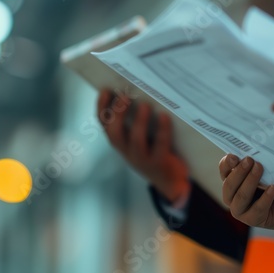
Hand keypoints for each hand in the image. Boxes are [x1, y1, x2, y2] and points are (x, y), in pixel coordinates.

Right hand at [97, 89, 190, 203]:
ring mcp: (142, 159)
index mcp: (121, 142)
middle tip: (124, 95)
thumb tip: (140, 89)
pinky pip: (160, 146)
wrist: (171, 182)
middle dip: (117, 113)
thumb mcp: (143, 137)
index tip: (105, 89)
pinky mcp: (159, 163)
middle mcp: (127, 151)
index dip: (102, 108)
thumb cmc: (156, 151)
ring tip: (144, 105)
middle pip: (115, 133)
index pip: (105, 125)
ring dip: (139, 122)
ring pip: (135, 141)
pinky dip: (162, 130)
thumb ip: (137, 119)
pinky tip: (165, 116)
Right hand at [220, 154, 273, 258]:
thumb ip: (257, 163)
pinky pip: (258, 209)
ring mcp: (241, 211)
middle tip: (250, 160)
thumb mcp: (266, 172)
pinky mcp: (254, 220)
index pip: (224, 171)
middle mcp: (232, 197)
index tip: (235, 155)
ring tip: (260, 168)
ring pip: (241, 197)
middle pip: (230, 184)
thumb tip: (257, 147)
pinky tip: (273, 187)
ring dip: (250, 182)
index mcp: (232, 182)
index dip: (226, 163)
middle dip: (239, 172)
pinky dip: (265, 198)